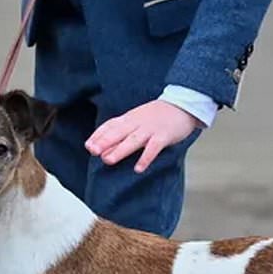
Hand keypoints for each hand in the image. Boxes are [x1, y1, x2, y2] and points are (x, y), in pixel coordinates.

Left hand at [85, 100, 199, 172]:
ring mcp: (151, 129)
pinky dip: (145, 158)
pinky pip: (153, 147)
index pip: (111, 125)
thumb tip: (104, 149)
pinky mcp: (164, 135)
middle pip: (119, 132)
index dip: (99, 135)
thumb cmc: (158, 115)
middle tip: (93, 151)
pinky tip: (138, 168)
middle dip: (105, 141)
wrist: (184, 105)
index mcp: (130, 118)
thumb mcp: (137, 119)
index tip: (88, 146)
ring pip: (133, 140)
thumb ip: (122, 131)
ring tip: (108, 160)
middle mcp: (138, 122)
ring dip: (120, 150)